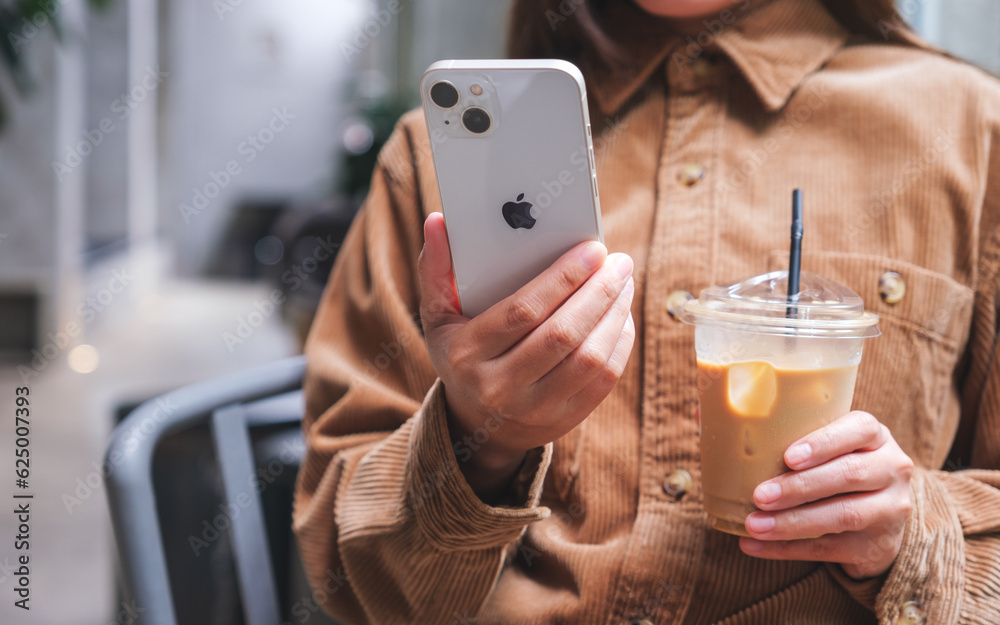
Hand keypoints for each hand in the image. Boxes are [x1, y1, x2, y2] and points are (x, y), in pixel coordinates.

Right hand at [418, 212, 634, 499]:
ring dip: (615, 315)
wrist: (478, 424)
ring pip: (589, 358)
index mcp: (467, 354)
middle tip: (619, 262)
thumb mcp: (438, 317)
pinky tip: (622, 316)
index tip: (592, 249)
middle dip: (598, 292)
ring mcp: (534, 409)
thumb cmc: (462, 353)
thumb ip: (437, 270)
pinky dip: (620, 342)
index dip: (563, 278)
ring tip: (623, 283)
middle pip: (562, 335)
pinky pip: (604, 379)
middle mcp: (499, 387)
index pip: (523, 312)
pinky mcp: (564, 420)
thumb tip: (437, 222)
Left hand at [738, 411, 913, 579]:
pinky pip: (828, 549)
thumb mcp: (828, 444)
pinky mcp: (877, 546)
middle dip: (800, 487)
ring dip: (792, 522)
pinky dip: (786, 548)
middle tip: (760, 495)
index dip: (823, 443)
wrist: (879, 516)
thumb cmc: (835, 466)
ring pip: (842, 516)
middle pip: (849, 475)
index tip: (788, 457)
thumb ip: (787, 432)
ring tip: (754, 524)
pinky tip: (754, 545)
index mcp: (875, 436)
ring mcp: (889, 510)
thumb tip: (712, 418)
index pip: (859, 429)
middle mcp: (891, 469)